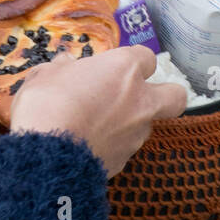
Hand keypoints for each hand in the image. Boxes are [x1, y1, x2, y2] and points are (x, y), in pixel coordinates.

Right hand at [10, 45, 186, 177]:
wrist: (47, 156)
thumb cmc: (47, 103)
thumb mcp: (46, 75)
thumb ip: (62, 68)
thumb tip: (65, 64)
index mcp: (124, 69)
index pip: (146, 57)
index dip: (132, 61)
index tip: (113, 66)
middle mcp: (140, 100)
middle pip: (174, 95)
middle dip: (165, 94)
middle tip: (139, 96)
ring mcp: (136, 134)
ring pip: (147, 125)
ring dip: (131, 122)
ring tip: (98, 125)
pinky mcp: (125, 162)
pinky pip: (125, 148)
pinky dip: (113, 146)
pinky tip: (89, 146)